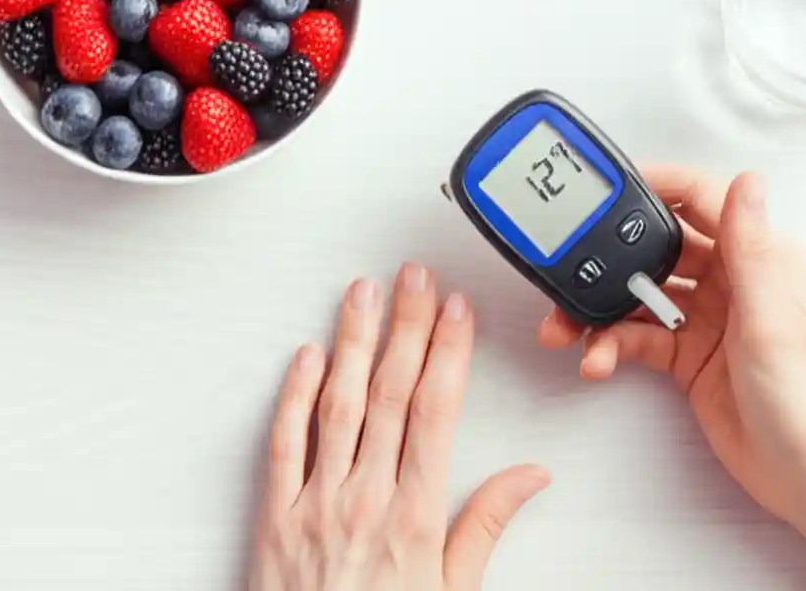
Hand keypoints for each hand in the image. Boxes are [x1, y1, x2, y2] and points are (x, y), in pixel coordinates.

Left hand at [253, 264, 550, 590]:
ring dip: (352, 343)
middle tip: (414, 280)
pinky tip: (307, 356)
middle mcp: (365, 500)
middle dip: (405, 328)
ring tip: (364, 295)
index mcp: (415, 516)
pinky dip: (294, 396)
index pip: (436, 411)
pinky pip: (283, 444)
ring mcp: (316, 504)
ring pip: (338, 406)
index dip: (447, 353)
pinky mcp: (274, 517)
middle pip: (390, 394)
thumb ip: (485, 525)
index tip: (456, 312)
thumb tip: (531, 475)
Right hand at [538, 167, 805, 589]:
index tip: (608, 187)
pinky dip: (610, 346)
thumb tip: (747, 180)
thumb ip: (752, 249)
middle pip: (656, 248)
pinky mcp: (687, 356)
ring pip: (638, 294)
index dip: (653, 186)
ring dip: (599, 308)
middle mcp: (731, 280)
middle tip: (570, 267)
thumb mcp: (772, 317)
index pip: (699, 200)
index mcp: (758, 257)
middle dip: (608, 257)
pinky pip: (636, 337)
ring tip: (567, 327)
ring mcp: (706, 318)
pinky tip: (596, 360)